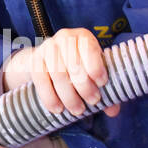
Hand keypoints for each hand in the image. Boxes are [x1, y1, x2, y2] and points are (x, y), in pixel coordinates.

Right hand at [5, 28, 120, 117]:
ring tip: (77, 110)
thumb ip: (105, 89)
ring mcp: (47, 47)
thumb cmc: (78, 67)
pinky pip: (40, 79)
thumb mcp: (93, 72)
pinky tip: (58, 109)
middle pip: (74, 64)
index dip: (96, 68)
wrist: (48, 61)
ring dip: (69, 96)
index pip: (90, 49)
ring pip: (58, 73)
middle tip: (93, 102)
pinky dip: (49, 97)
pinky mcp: (35, 60)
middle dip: (85, 87)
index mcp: (84, 37)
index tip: (102, 84)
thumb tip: (113, 111)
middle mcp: (65, 38)